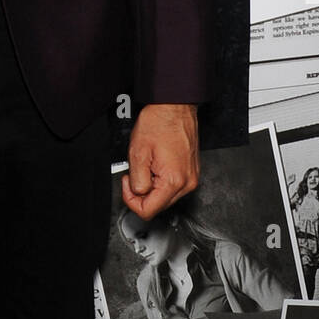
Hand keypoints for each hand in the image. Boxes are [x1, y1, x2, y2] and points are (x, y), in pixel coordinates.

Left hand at [122, 103, 198, 220]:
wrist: (174, 107)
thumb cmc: (159, 122)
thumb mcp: (138, 152)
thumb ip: (136, 180)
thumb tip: (137, 193)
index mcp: (174, 181)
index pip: (148, 211)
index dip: (132, 200)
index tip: (127, 184)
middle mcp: (187, 183)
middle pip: (158, 206)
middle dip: (142, 192)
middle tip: (135, 172)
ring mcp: (191, 178)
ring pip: (165, 197)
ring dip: (152, 185)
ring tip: (148, 164)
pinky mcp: (191, 172)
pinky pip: (173, 186)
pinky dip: (161, 179)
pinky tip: (157, 163)